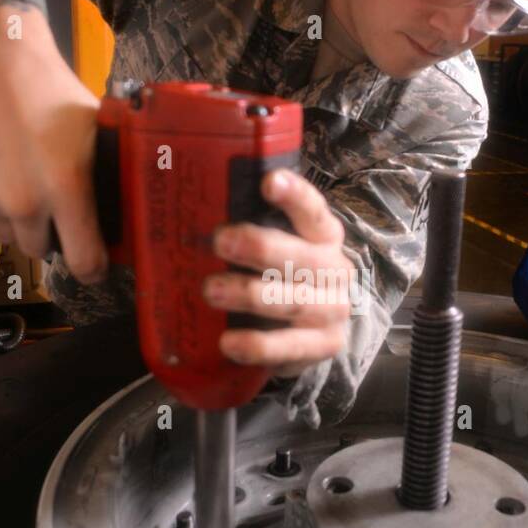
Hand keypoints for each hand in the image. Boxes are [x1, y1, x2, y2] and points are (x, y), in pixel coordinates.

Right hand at [0, 0, 107, 283]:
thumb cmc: (50, 90)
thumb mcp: (96, 129)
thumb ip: (107, 174)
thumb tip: (130, 209)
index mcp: (65, 188)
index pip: (84, 261)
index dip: (93, 268)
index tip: (95, 263)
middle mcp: (20, 202)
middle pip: (40, 250)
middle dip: (50, 234)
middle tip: (52, 205)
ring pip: (4, 235)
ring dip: (14, 220)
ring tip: (20, 182)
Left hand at [203, 169, 355, 377]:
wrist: (322, 328)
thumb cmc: (286, 278)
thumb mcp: (280, 249)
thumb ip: (253, 231)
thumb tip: (192, 213)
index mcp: (324, 236)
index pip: (312, 211)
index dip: (293, 195)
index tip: (269, 181)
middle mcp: (335, 270)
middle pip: (300, 257)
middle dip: (259, 247)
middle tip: (220, 240)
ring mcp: (333, 310)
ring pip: (293, 301)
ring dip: (250, 294)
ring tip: (211, 290)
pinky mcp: (325, 346)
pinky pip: (290, 346)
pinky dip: (258, 345)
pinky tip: (228, 342)